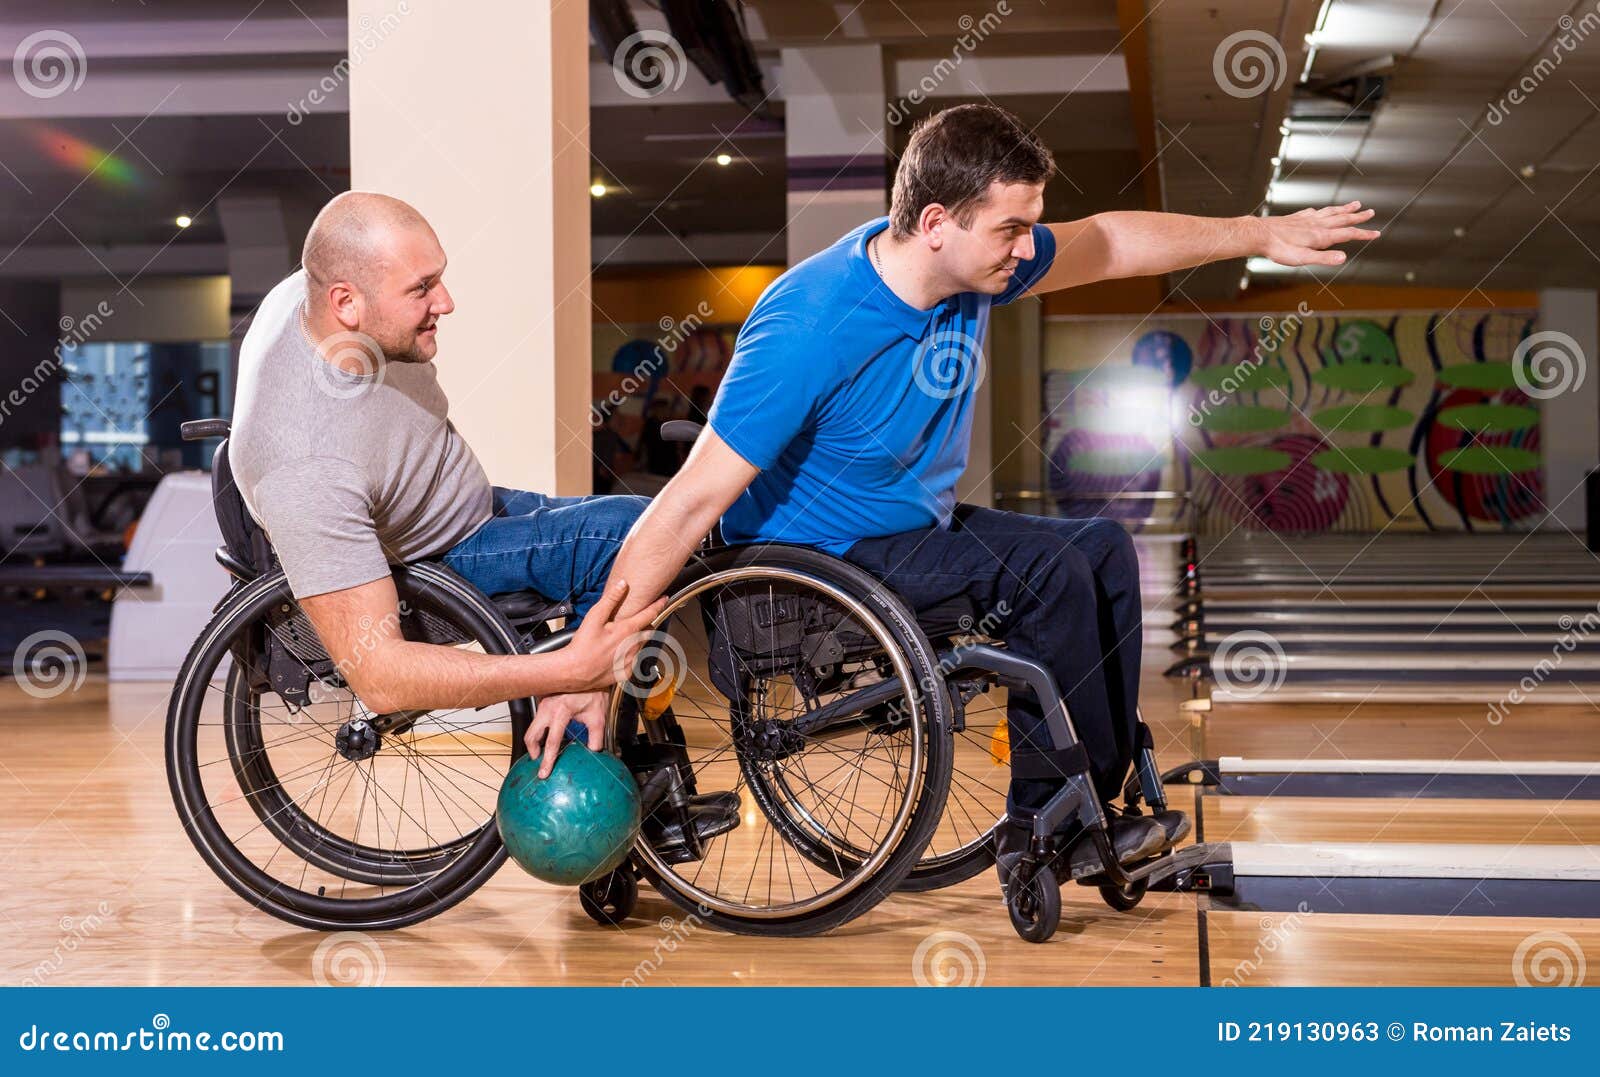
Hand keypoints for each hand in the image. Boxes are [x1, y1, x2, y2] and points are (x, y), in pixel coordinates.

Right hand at [525, 690, 607, 776]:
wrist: (588, 673)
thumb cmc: (593, 691)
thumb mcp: (597, 716)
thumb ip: (596, 737)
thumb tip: (594, 752)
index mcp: (561, 712)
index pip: (551, 742)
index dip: (547, 760)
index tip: (544, 772)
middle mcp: (548, 708)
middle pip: (531, 736)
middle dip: (533, 751)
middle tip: (540, 761)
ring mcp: (543, 704)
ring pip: (532, 728)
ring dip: (536, 741)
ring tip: (544, 751)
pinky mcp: (543, 702)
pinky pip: (536, 721)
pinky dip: (539, 732)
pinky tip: (549, 736)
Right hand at [562, 577, 668, 692]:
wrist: (575, 672)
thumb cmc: (582, 645)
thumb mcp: (594, 617)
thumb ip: (611, 600)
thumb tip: (623, 584)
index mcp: (628, 631)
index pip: (649, 614)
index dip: (658, 605)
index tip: (664, 599)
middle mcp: (633, 646)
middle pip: (649, 630)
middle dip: (647, 624)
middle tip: (638, 620)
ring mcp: (631, 661)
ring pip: (643, 645)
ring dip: (638, 639)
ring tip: (624, 637)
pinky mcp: (627, 672)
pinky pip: (635, 660)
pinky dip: (631, 654)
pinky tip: (618, 652)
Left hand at [1256, 201, 1379, 267]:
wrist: (1260, 234)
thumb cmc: (1279, 249)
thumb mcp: (1302, 258)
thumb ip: (1323, 258)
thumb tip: (1343, 258)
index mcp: (1321, 235)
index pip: (1348, 234)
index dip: (1363, 234)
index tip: (1376, 233)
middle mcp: (1317, 224)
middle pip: (1342, 219)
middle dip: (1358, 217)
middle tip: (1371, 212)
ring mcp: (1307, 219)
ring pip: (1331, 212)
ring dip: (1344, 209)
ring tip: (1355, 204)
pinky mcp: (1297, 217)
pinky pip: (1315, 211)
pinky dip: (1324, 210)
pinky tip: (1321, 211)